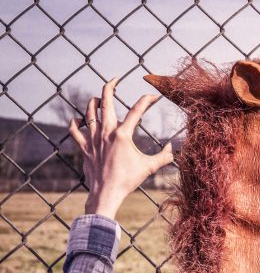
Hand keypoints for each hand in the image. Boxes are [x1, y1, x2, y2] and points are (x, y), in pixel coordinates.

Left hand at [68, 78, 173, 219]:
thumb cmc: (128, 180)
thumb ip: (164, 156)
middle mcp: (106, 132)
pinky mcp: (84, 147)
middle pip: (105, 102)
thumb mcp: (150, 167)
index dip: (146, 100)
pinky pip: (75, 130)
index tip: (153, 96)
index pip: (136, 110)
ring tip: (99, 97)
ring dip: (93, 102)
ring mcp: (93, 139)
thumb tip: (172, 148)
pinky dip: (76, 123)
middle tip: (115, 79)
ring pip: (89, 112)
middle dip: (110, 87)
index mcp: (123, 134)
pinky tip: (79, 119)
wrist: (106, 193)